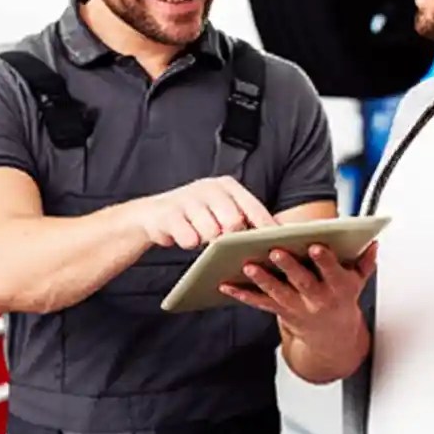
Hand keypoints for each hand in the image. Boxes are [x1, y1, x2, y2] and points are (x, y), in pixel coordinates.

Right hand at [132, 176, 277, 249]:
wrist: (155, 216)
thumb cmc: (197, 217)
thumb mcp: (222, 211)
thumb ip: (245, 218)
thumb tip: (278, 235)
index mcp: (228, 186)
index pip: (254, 208)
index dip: (266, 230)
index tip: (275, 247)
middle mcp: (210, 187)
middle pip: (234, 221)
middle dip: (233, 239)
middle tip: (228, 247)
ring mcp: (189, 198)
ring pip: (211, 232)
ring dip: (209, 242)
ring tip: (203, 238)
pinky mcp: (170, 213)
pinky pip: (189, 238)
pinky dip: (190, 243)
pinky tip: (186, 237)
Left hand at [220, 242, 377, 337]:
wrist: (332, 339)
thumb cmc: (341, 301)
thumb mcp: (358, 282)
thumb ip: (364, 262)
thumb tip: (372, 244)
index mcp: (338, 288)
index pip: (333, 273)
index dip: (326, 261)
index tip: (317, 246)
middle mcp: (317, 299)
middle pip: (302, 282)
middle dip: (290, 267)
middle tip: (276, 251)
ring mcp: (296, 307)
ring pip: (277, 292)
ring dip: (262, 279)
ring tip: (248, 266)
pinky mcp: (279, 311)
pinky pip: (259, 303)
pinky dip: (242, 294)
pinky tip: (226, 284)